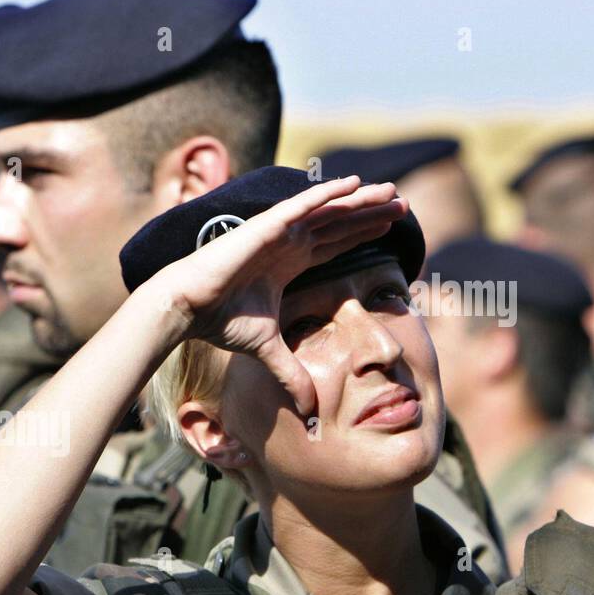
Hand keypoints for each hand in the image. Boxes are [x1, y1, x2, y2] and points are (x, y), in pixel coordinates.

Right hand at [153, 175, 406, 415]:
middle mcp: (287, 243)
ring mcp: (278, 231)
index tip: (390, 231)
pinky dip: (329, 194)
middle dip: (371, 214)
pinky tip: (355, 183)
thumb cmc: (220, 322)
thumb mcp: (267, 349)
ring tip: (392, 191)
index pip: (334, 245)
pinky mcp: (267, 225)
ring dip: (361, 200)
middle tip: (404, 205)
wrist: (189, 307)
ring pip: (329, 210)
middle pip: (339, 224)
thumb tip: (308, 410)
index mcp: (289, 264)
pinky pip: (304, 204)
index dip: (362, 236)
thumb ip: (291, 373)